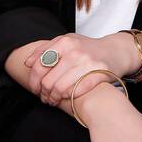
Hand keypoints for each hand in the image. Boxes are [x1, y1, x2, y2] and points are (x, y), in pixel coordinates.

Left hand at [23, 31, 137, 105]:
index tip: (35, 88)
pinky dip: (68, 98)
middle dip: (43, 93)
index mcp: (65, 42)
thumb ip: (44, 50)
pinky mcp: (98, 75)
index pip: (39, 65)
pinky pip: (75, 92)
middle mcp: (75, 52)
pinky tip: (67, 98)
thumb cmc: (87, 48)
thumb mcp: (66, 41)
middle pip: (48, 81)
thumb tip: (27, 63)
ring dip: (53, 98)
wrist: (114, 52)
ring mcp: (87, 63)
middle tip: (44, 97)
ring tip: (53, 100)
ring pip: (59, 89)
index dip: (33, 80)